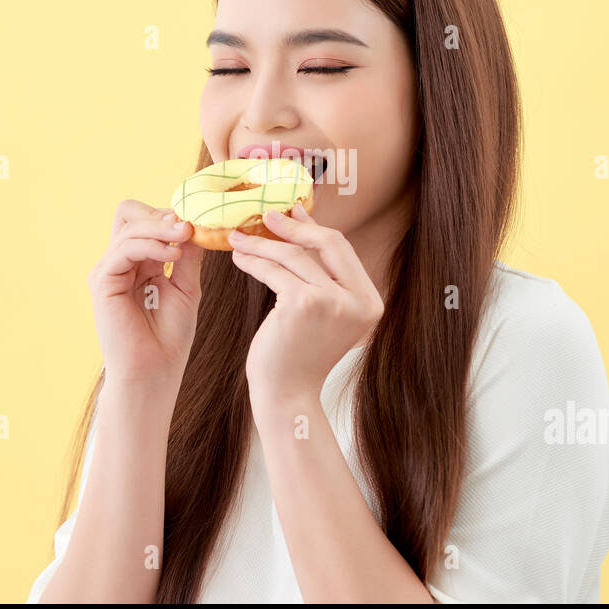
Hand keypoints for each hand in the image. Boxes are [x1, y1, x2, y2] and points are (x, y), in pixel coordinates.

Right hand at [88, 200, 203, 384]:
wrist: (154, 371)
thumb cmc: (169, 336)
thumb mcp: (186, 286)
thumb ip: (187, 255)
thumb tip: (195, 223)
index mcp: (140, 261)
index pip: (146, 219)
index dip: (170, 216)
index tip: (198, 224)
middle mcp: (121, 262)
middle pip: (130, 213)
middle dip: (161, 214)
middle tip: (188, 225)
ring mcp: (109, 269)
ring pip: (129, 226)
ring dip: (161, 227)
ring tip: (185, 238)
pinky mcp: (102, 281)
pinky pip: (124, 248)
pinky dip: (150, 245)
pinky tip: (172, 254)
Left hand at [227, 202, 383, 410]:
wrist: (288, 396)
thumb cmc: (299, 355)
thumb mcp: (322, 313)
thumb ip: (322, 277)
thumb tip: (302, 225)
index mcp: (369, 301)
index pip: (343, 250)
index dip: (314, 228)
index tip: (292, 212)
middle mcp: (357, 301)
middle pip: (327, 244)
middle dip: (293, 226)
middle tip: (266, 215)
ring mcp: (332, 302)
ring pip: (295, 256)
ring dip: (264, 244)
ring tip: (240, 239)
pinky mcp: (303, 305)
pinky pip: (275, 271)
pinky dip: (254, 262)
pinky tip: (239, 258)